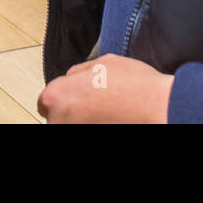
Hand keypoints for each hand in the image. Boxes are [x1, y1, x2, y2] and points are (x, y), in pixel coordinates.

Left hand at [37, 54, 173, 123]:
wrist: (158, 107)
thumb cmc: (133, 85)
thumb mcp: (101, 62)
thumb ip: (78, 71)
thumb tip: (71, 77)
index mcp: (57, 95)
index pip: (45, 102)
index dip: (60, 100)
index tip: (71, 101)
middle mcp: (60, 120)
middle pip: (58, 118)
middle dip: (72, 113)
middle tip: (94, 107)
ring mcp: (74, 132)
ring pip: (72, 125)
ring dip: (84, 120)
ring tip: (106, 114)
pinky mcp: (89, 139)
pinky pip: (87, 129)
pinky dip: (96, 125)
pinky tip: (111, 120)